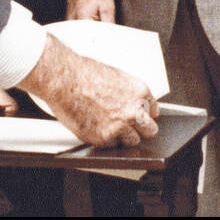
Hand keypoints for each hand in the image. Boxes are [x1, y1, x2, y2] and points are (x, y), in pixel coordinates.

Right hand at [18, 34, 157, 146]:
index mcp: (139, 91)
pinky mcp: (104, 138)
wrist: (64, 79)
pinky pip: (111, 146)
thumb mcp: (115, 76)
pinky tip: (95, 126)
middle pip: (150, 130)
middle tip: (128, 125)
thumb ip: (127, 93)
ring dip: (122, 136)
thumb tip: (128, 103)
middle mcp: (133, 110)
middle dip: (140, 129)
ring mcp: (120, 126)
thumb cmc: (83, 73)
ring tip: (107, 125)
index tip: (138, 115)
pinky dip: (104, 139)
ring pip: (133, 141)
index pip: (154, 111)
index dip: (144, 113)